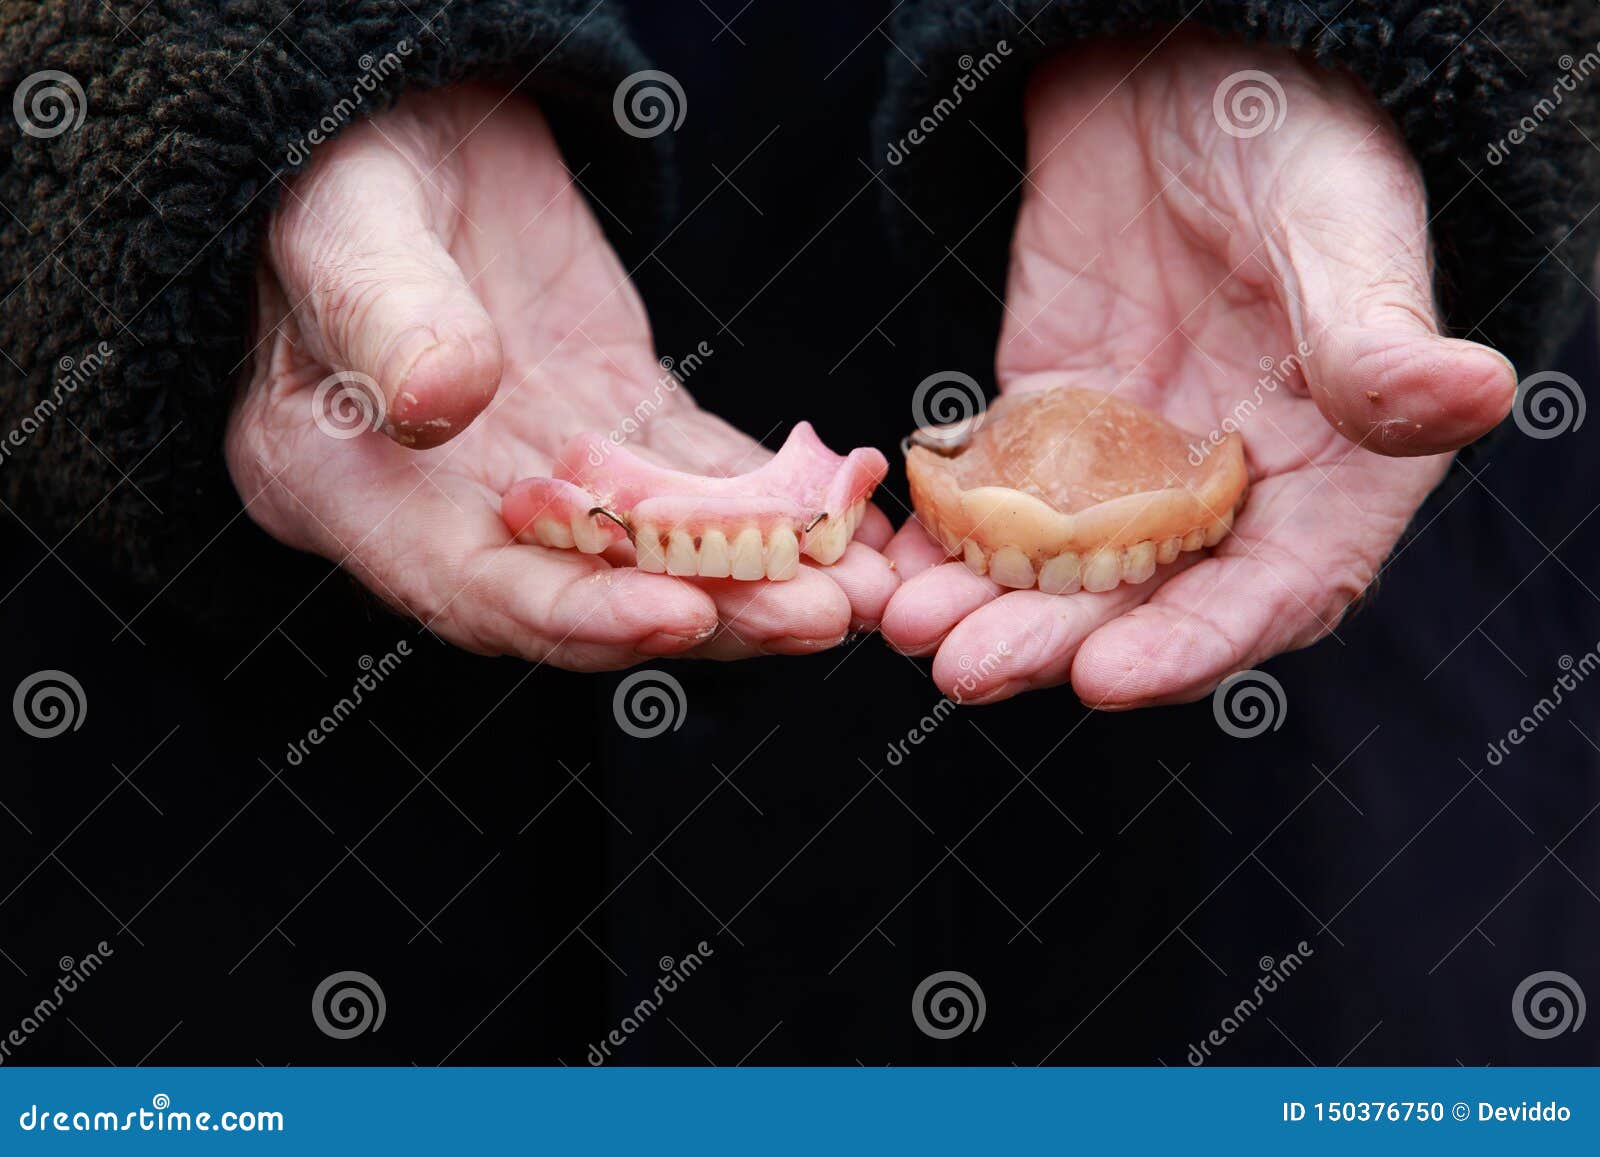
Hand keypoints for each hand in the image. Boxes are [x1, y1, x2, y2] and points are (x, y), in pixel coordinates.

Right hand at [227, 85, 896, 667]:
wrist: (401, 122)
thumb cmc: (336, 176)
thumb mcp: (341, 231)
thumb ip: (384, 319)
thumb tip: (446, 401)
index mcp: (353, 490)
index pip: (474, 589)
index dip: (578, 618)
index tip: (682, 614)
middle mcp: (456, 505)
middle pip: (590, 593)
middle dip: (710, 611)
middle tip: (818, 615)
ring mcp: (545, 470)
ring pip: (661, 549)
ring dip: (761, 575)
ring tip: (858, 584)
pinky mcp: (614, 421)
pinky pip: (698, 479)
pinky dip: (773, 506)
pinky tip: (843, 521)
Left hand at [881, 29, 1514, 706]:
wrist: (1186, 64)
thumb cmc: (1297, 133)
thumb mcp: (1343, 224)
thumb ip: (1378, 334)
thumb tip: (1471, 397)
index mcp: (1331, 468)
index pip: (1272, 590)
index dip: (1194, 645)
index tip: (1107, 679)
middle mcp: (1227, 486)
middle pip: (1142, 598)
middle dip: (1054, 641)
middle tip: (966, 669)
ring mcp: (1129, 457)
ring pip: (1056, 563)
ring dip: (985, 604)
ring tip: (914, 626)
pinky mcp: (1046, 417)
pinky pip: (993, 495)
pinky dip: (946, 535)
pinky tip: (893, 560)